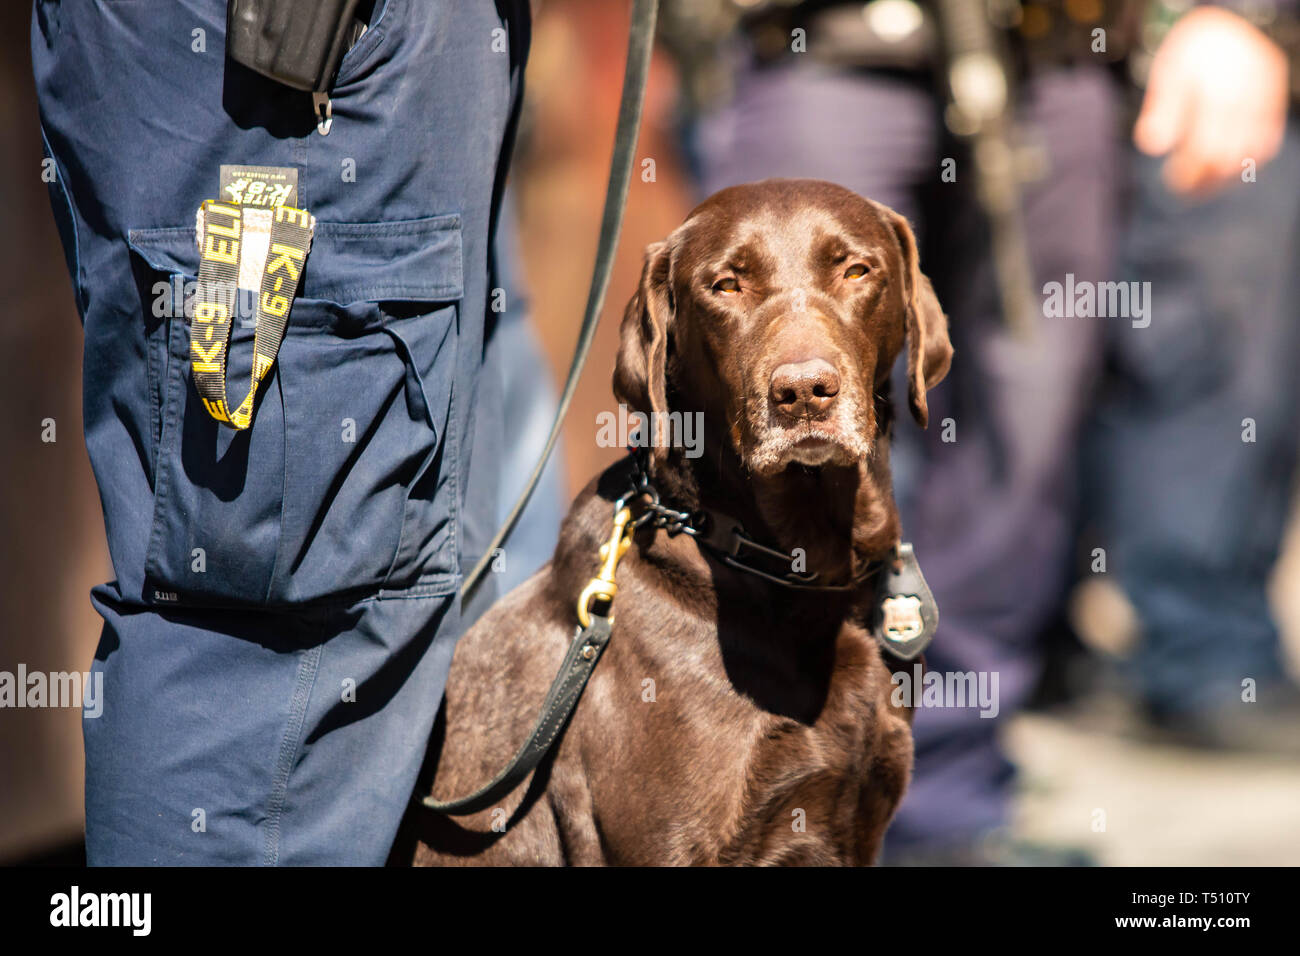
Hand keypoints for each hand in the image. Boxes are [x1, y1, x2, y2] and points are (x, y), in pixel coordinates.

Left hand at [1134, 7, 1288, 195]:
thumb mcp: (1169, 73)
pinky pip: (1268, 142)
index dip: (1189, 173)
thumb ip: (1161, 109)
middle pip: (1229, 157)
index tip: (1172, 180)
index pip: (1206, 149)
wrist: (1232, 19)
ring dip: (1226, 175)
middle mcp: (1247, 100)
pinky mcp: (1275, 103)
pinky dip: (1248, 160)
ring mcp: (1266, 102)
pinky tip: (1225, 168)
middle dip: (1205, 179)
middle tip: (1183, 188)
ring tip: (1202, 184)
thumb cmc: (1192, 51)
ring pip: (1252, 154)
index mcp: (1218, 94)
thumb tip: (1153, 147)